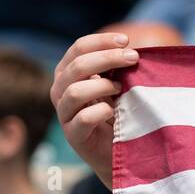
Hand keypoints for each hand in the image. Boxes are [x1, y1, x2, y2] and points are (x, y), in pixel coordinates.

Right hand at [51, 33, 139, 185]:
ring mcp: (65, 115)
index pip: (78, 48)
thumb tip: (133, 47)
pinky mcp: (74, 136)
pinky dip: (101, 111)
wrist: (120, 152)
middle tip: (133, 58)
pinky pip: (82, 119)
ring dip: (103, 85)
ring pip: (74, 91)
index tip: (126, 41)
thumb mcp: (119, 84)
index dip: (101, 41)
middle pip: (76, 66)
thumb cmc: (121, 111)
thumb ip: (119, 67)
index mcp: (69, 74)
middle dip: (107, 58)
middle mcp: (61, 92)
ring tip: (122, 88)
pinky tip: (115, 111)